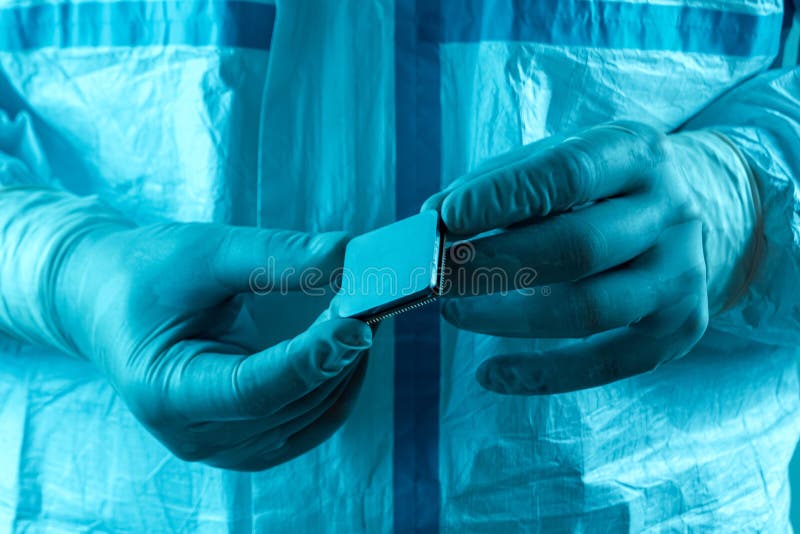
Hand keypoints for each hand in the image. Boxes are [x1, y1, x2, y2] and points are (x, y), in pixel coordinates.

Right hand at [55, 222, 371, 469]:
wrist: (108, 301)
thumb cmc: (144, 274)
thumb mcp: (202, 252)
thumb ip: (274, 256)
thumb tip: (347, 255)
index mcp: (164, 391)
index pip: (254, 389)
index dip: (311, 358)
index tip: (357, 320)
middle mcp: (194, 434)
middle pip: (290, 404)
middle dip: (339, 352)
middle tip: (373, 299)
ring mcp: (223, 446)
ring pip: (310, 416)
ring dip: (346, 366)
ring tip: (365, 311)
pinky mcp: (247, 440)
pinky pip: (310, 422)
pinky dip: (337, 383)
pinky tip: (348, 343)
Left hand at [423, 122, 757, 394]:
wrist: (699, 209)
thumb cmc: (601, 185)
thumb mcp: (560, 158)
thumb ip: (497, 182)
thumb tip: (433, 216)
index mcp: (637, 154)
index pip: (568, 175)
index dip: (503, 198)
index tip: (447, 218)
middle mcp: (670, 212)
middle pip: (580, 247)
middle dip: (496, 264)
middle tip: (437, 275)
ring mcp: (681, 274)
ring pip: (591, 310)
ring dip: (508, 318)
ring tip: (452, 311)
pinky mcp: (679, 327)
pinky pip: (607, 363)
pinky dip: (542, 375)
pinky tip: (490, 375)